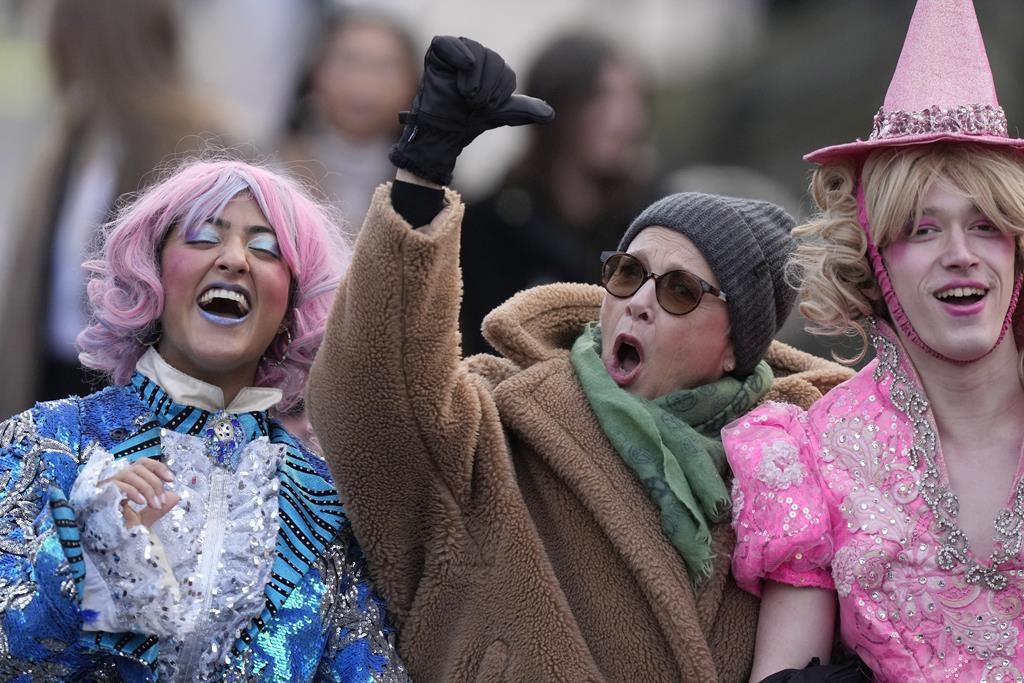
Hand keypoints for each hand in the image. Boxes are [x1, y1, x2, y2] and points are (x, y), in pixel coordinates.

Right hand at [100, 458, 178, 527]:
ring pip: (130, 473)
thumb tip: (176, 496)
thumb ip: (158, 508)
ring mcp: (106, 484)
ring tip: (154, 505)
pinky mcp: (98, 491)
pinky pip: (117, 484)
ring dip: (146, 488)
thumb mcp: (143, 520)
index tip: (171, 480)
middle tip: (161, 502)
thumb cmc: (118, 530)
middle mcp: (115, 478)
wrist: (99, 543)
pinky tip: (141, 503)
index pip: (142, 464)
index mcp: (126, 481)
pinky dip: (132, 491)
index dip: (158, 467)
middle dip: (155, 483)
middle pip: (139, 467)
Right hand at [389, 35, 554, 184]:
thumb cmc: (470, 120)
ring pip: (475, 54)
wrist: (445, 131)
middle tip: (475, 103)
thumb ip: (524, 110)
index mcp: (492, 66)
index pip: (505, 72)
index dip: (500, 91)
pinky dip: (458, 53)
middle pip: (492, 60)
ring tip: (466, 95)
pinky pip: (449, 44)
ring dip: (474, 79)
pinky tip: (465, 65)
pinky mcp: (438, 52)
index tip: (487, 107)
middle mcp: (475, 56)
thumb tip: (550, 114)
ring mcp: (456, 52)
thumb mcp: (501, 114)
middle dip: (488, 87)